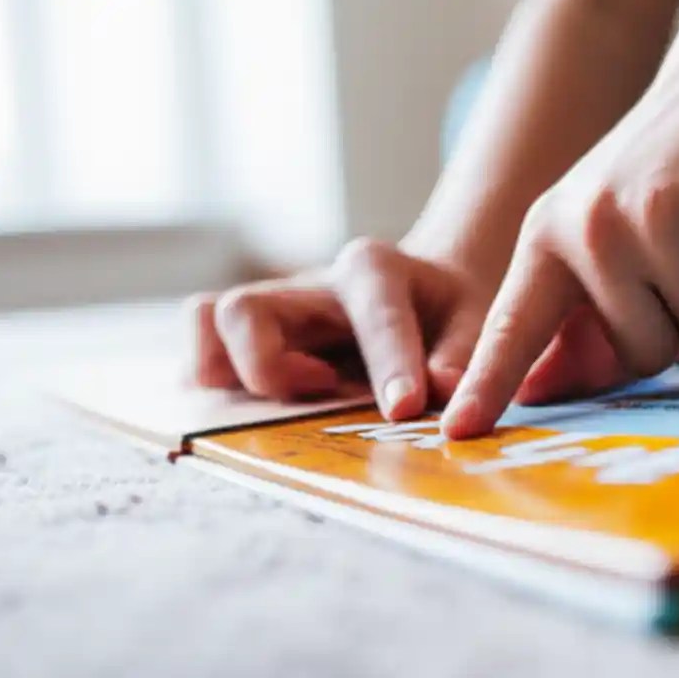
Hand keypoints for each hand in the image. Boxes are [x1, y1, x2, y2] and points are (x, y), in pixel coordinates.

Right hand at [188, 239, 492, 420]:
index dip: (389, 362)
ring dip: (232, 372)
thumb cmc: (448, 313)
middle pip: (245, 311)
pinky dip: (211, 377)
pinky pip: (201, 342)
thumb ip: (464, 357)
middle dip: (271, 368)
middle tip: (323, 391)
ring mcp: (273, 306)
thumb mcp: (476, 323)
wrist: (425, 290)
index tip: (405, 409)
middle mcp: (310, 283)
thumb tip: (440, 397)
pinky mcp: (250, 332)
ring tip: (289, 399)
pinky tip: (253, 408)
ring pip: (207, 320)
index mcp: (375, 269)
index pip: (373, 311)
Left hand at [441, 80, 678, 437]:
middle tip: (672, 258)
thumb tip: (542, 391)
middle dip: (670, 323)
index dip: (488, 384)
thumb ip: (567, 311)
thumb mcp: (590, 232)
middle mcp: (593, 226)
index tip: (458, 432)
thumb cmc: (653, 180)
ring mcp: (660, 213)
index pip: (513, 327)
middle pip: (643, 350)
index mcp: (547, 237)